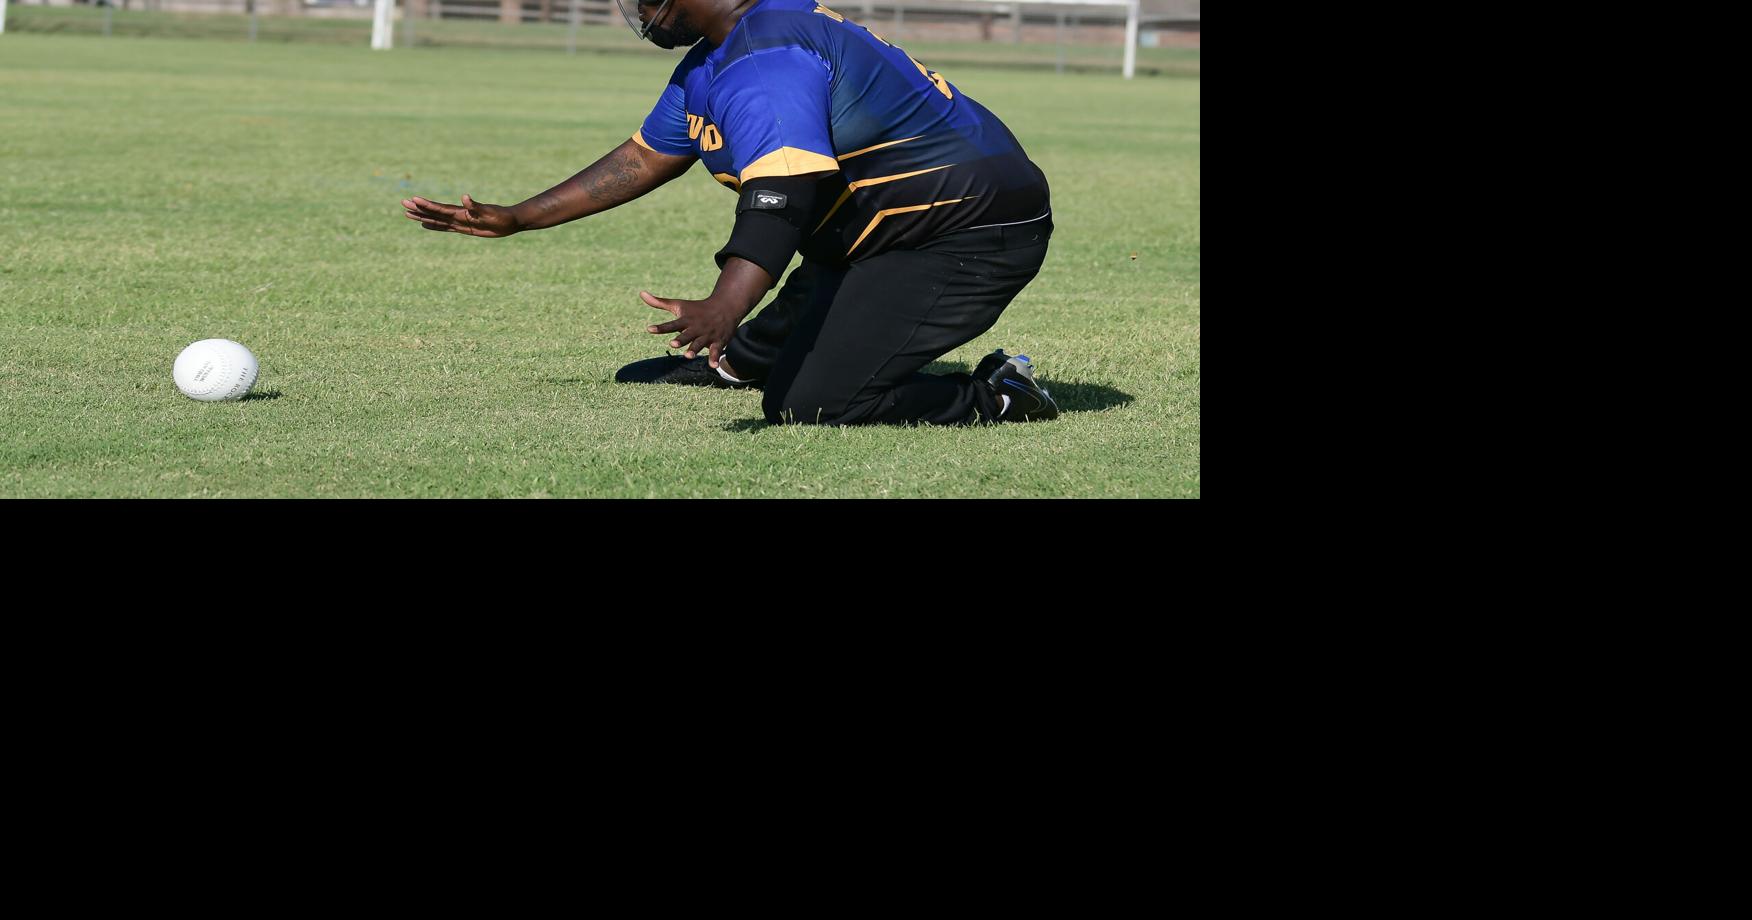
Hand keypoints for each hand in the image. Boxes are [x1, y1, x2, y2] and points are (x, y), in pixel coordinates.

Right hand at [401, 194, 520, 237]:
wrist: (510, 221)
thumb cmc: (501, 216)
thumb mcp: (488, 212)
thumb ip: (476, 206)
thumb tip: (464, 197)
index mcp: (461, 212)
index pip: (440, 208)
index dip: (427, 205)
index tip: (413, 199)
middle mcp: (458, 215)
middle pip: (434, 212)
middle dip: (419, 209)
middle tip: (403, 203)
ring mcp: (460, 221)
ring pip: (437, 219)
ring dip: (423, 216)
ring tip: (408, 214)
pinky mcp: (464, 228)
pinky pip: (445, 227)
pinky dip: (435, 226)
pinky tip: (426, 224)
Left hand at [642, 290, 746, 367]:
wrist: (725, 306)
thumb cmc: (697, 308)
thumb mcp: (678, 305)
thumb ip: (659, 302)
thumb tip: (641, 293)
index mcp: (685, 320)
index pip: (671, 324)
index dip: (661, 327)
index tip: (650, 329)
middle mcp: (696, 328)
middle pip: (687, 335)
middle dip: (680, 339)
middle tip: (673, 344)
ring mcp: (707, 335)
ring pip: (699, 343)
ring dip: (694, 350)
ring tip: (688, 356)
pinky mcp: (718, 341)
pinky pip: (716, 351)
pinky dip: (714, 358)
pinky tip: (713, 366)